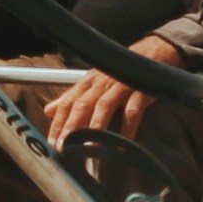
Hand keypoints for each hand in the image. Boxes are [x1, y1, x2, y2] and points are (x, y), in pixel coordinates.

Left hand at [42, 36, 182, 145]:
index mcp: (89, 81)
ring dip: (95, 127)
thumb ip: (73, 97)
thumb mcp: (95, 82)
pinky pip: (132, 110)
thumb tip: (48, 110)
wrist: (154, 52)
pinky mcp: (141, 88)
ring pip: (104, 106)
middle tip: (65, 148)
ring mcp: (121, 84)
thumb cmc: (120, 71)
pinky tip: (123, 143)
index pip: (68, 102)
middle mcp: (102, 82)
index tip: (52, 142)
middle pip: (83, 104)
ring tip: (89, 149)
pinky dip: (127, 127)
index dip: (59, 122)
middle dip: (72, 127)